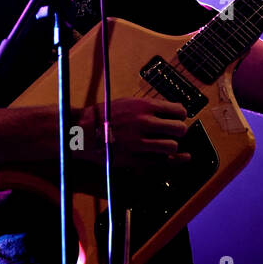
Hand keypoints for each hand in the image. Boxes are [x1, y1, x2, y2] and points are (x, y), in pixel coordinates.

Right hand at [73, 98, 190, 166]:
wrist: (82, 130)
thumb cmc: (104, 115)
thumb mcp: (127, 102)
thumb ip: (149, 106)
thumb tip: (170, 110)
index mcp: (144, 106)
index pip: (178, 110)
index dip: (181, 115)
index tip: (178, 118)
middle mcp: (144, 122)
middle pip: (179, 129)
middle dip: (179, 131)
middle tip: (175, 132)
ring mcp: (140, 142)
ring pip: (172, 146)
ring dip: (172, 146)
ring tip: (167, 143)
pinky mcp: (134, 158)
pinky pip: (160, 161)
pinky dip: (170, 160)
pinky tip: (179, 158)